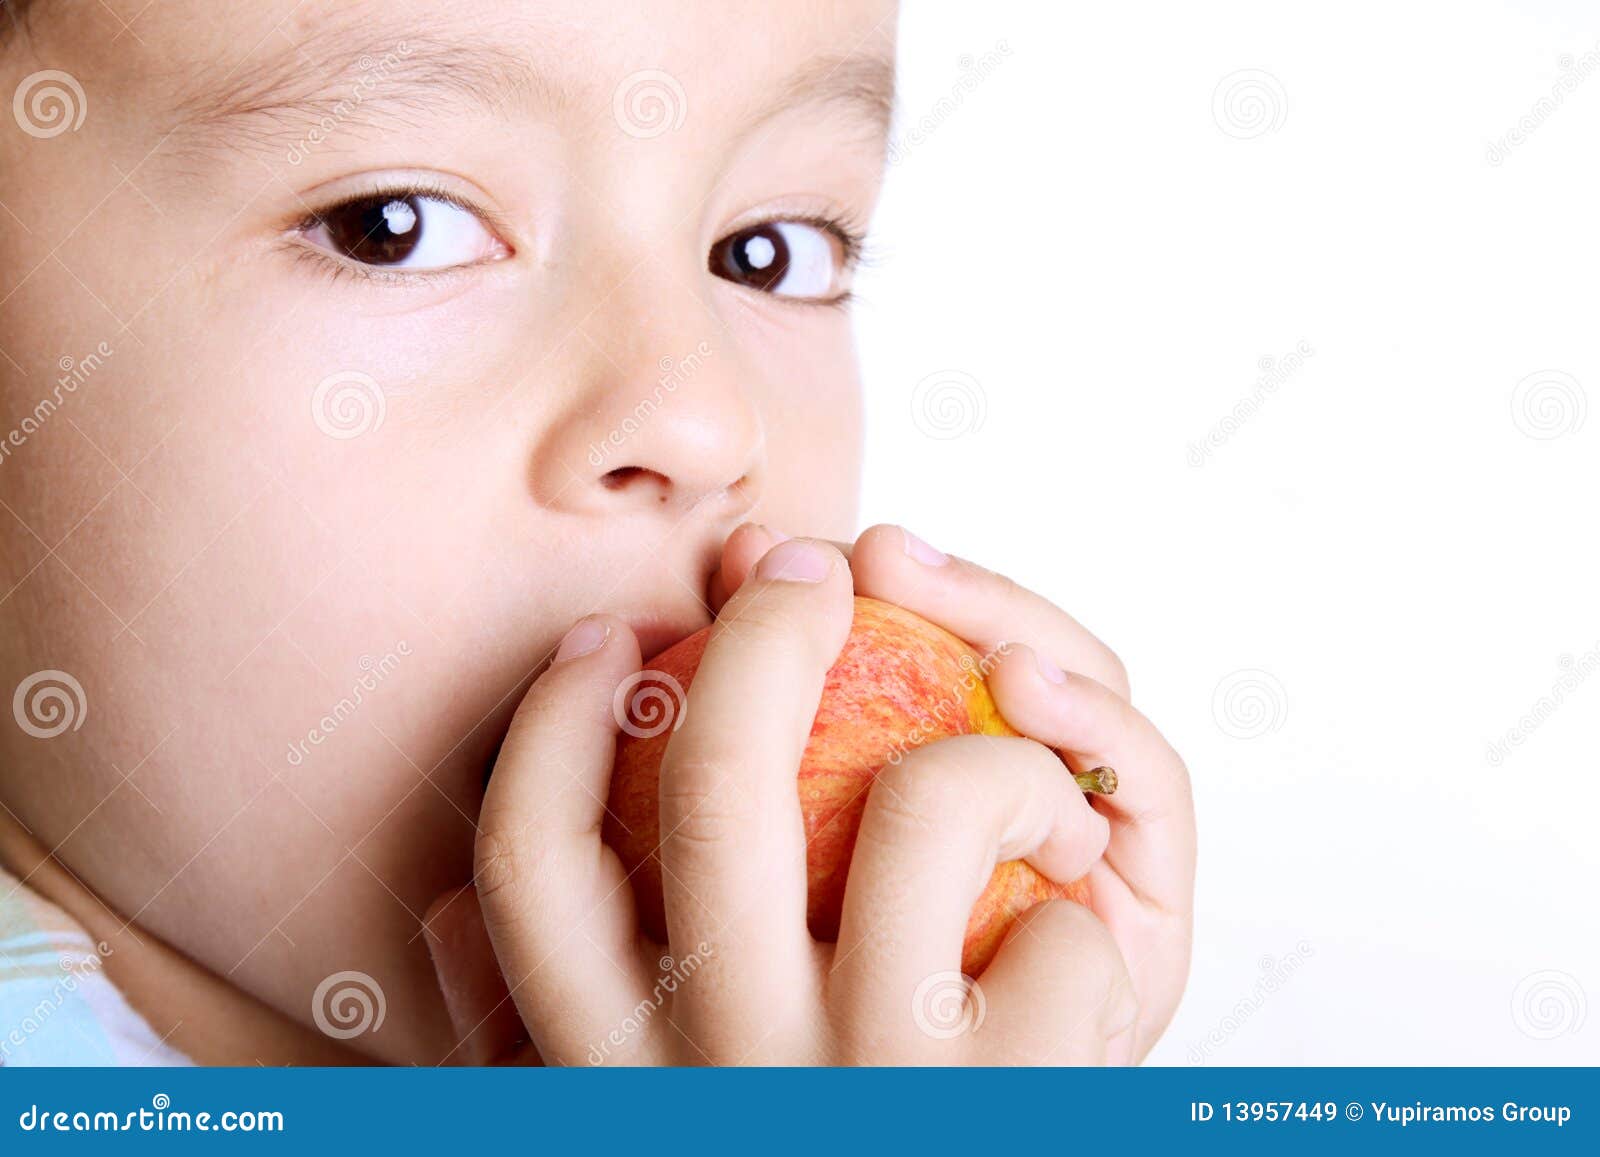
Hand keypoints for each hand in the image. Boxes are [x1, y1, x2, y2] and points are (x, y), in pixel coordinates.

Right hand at [426, 537, 1138, 1063]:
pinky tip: (1071, 945)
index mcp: (619, 1068)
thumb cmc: (828, 1132)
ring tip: (1029, 793)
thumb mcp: (675, 1095)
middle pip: (715, 777)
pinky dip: (1089, 896)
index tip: (610, 634)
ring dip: (998, 757)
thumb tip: (439, 910)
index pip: (528, 860)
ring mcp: (871, 1087)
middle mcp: (724, 1076)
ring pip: (927, 803)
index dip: (553, 717)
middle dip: (767, 630)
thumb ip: (571, 1016)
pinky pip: (1063, 915)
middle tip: (806, 567)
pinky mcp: (1011, 1098)